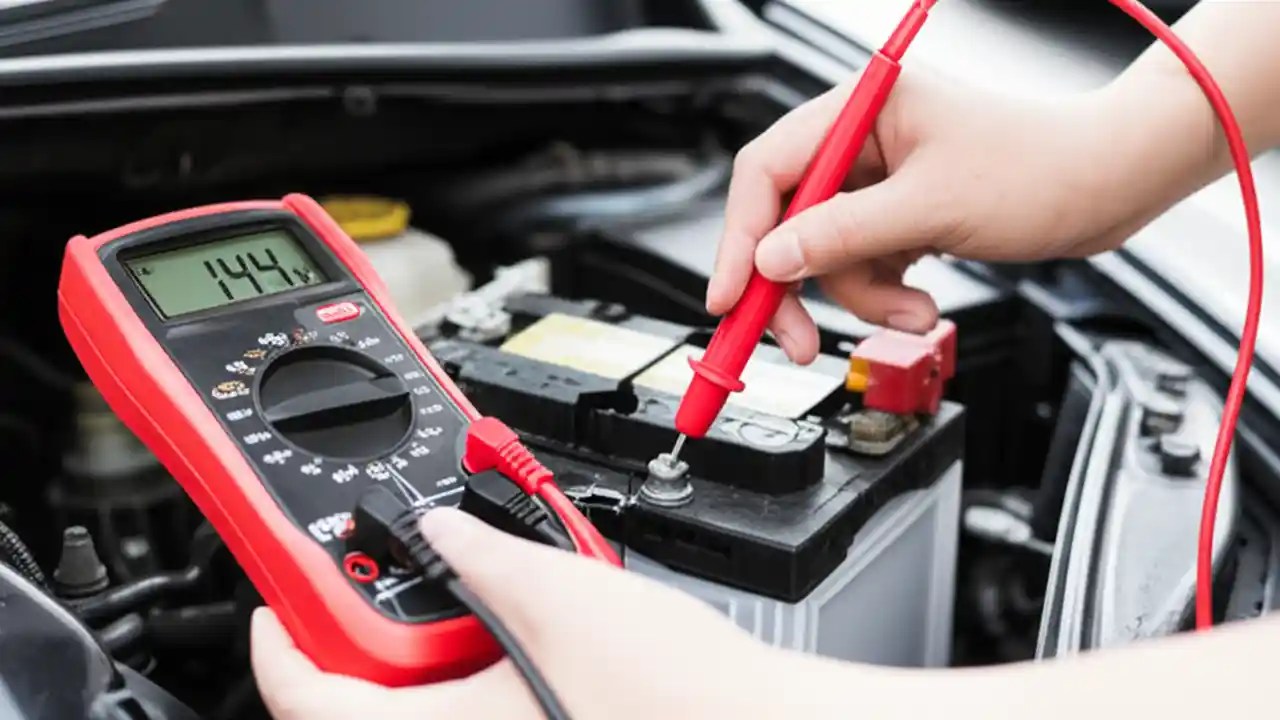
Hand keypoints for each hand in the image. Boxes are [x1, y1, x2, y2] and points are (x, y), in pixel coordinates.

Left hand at [251, 508, 791, 718]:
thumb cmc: (678, 696)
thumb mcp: (560, 590)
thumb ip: (481, 546)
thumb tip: (443, 520)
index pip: (306, 700)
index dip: (275, 642)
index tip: (276, 604)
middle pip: (357, 711)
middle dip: (356, 645)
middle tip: (376, 589)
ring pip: (417, 719)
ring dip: (414, 665)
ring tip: (457, 608)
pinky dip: (465, 688)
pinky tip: (510, 646)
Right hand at [708, 70, 1190, 363]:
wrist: (1110, 186)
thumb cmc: (1041, 170)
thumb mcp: (932, 208)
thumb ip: (842, 235)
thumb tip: (772, 260)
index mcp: (861, 108)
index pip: (768, 170)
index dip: (741, 237)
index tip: (730, 295)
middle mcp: (862, 139)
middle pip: (788, 220)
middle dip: (797, 285)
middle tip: (798, 339)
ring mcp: (880, 180)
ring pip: (826, 255)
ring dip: (862, 296)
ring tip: (912, 310)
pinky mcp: (898, 214)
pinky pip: (862, 265)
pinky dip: (884, 294)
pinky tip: (920, 299)